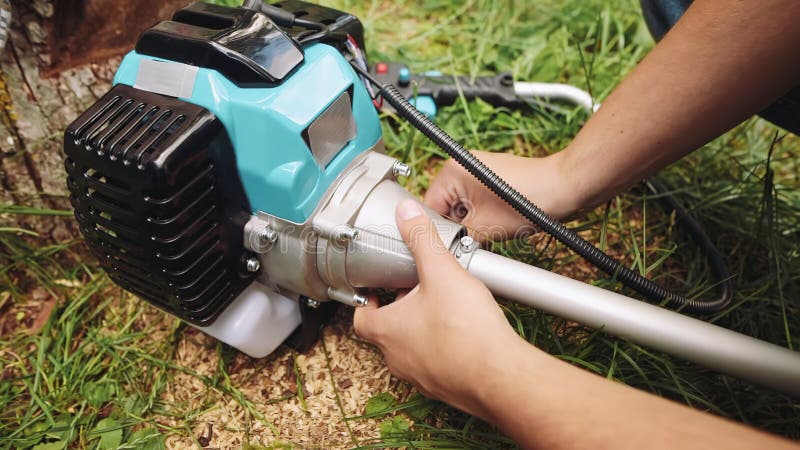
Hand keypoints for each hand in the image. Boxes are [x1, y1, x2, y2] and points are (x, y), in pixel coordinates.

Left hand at [353, 199, 523, 417]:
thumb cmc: (466, 330)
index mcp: (388, 331)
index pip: (361, 317)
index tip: (377, 289)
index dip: (367, 301)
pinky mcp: (446, 386)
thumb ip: (423, 239)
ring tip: (443, 307)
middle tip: (415, 290)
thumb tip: (406, 212)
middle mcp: (398, 358)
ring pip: (412, 349)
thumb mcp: (442, 271)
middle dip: (400, 309)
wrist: (501, 376)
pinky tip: (465, 332)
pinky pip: (437, 365)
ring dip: (421, 329)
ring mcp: (422, 376)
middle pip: (387, 331)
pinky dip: (444, 348)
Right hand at [424, 151, 574, 241]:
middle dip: (457, 227)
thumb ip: (456, 241)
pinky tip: (496, 224)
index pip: (429, 207)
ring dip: (472, 223)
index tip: (448, 245)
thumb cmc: (530, 200)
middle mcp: (462, 166)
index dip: (438, 231)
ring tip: (490, 230)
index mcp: (452, 171)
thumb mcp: (484, 228)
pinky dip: (482, 216)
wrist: (565, 188)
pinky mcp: (491, 179)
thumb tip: (445, 254)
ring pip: (461, 207)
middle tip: (473, 240)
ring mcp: (478, 171)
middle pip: (445, 207)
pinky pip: (476, 202)